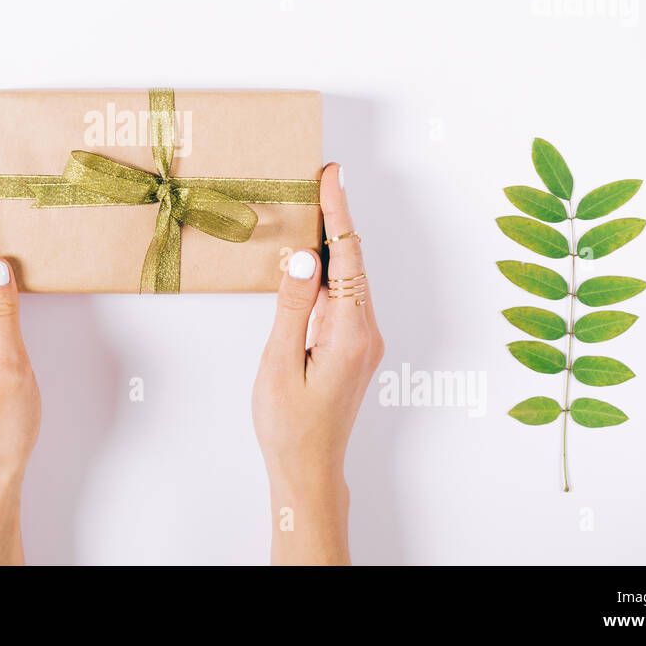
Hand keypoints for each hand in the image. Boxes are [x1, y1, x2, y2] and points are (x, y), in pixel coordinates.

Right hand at [251, 162, 384, 564]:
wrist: (308, 470)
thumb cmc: (289, 425)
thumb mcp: (280, 363)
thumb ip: (293, 307)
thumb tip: (305, 258)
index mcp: (351, 332)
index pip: (347, 257)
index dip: (338, 212)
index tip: (331, 176)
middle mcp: (366, 332)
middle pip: (353, 261)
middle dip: (337, 217)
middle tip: (321, 178)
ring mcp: (362, 340)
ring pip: (349, 278)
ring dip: (333, 242)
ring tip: (314, 206)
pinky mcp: (353, 347)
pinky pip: (342, 297)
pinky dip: (329, 269)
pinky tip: (313, 259)